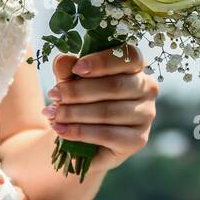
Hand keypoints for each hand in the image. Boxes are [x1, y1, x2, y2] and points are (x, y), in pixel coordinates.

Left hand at [44, 45, 158, 174]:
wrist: (83, 142)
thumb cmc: (81, 103)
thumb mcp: (71, 83)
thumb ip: (67, 70)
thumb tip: (63, 60)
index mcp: (135, 67)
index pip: (130, 56)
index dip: (103, 61)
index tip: (76, 68)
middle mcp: (147, 89)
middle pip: (115, 86)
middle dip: (78, 91)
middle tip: (54, 95)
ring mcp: (146, 115)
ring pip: (108, 111)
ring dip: (74, 113)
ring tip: (52, 114)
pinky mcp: (138, 140)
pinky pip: (106, 134)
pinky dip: (80, 132)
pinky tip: (61, 130)